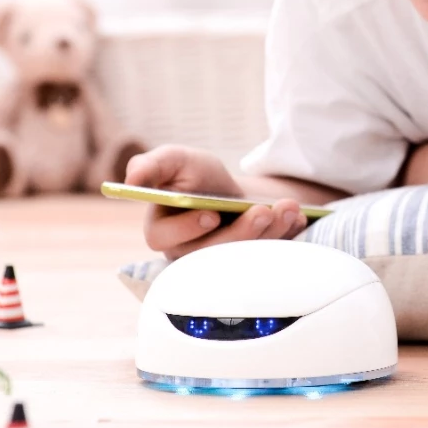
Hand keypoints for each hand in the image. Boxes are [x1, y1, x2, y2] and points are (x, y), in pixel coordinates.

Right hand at [126, 145, 308, 259]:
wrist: (232, 192)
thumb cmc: (197, 177)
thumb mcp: (177, 160)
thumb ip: (152, 165)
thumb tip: (131, 180)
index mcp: (162, 230)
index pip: (164, 239)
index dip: (187, 229)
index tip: (211, 214)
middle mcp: (186, 255)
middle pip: (209, 255)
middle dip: (241, 233)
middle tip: (264, 211)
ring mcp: (218, 265)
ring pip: (240, 260)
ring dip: (269, 234)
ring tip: (287, 208)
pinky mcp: (246, 267)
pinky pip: (265, 261)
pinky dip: (285, 237)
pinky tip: (296, 218)